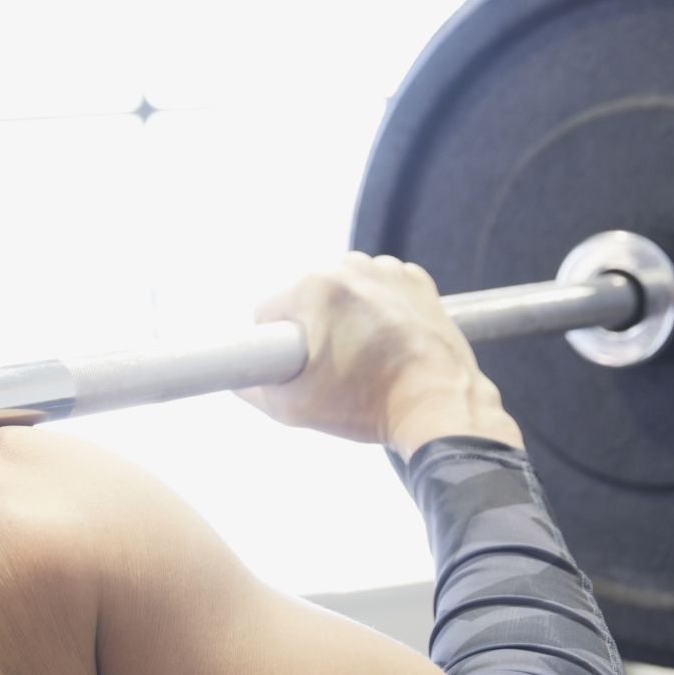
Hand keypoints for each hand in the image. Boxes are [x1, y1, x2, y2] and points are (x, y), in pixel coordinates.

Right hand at [235, 253, 519, 453]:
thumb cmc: (364, 405)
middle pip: (307, 298)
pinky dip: (379, 310)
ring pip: (344, 291)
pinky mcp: (416, 279)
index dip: (275, 347)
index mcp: (315, 288)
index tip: (298, 368)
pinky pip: (379, 289)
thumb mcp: (290, 407)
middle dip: (314, 328)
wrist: (436, 404)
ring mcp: (387, 269)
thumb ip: (249, 388)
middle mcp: (350, 266)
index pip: (269, 313)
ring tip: (363, 356)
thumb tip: (237, 379)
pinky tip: (386, 341)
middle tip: (334, 368)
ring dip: (345, 316)